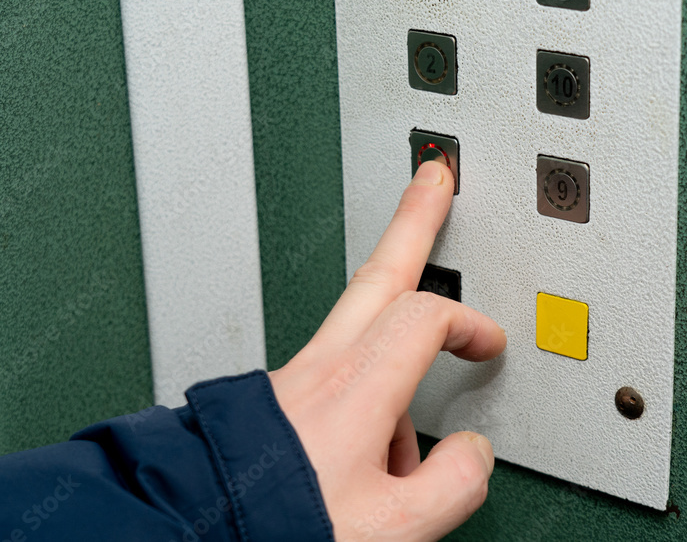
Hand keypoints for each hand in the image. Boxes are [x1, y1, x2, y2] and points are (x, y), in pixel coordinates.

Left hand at [268, 159, 506, 540]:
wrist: (198, 538)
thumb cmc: (284, 528)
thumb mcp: (396, 528)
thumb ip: (453, 485)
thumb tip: (471, 455)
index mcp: (357, 388)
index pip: (426, 318)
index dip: (468, 321)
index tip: (488, 340)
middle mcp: (320, 371)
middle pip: (378, 273)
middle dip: (411, 222)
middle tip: (431, 180)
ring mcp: (292, 380)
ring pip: (355, 329)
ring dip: (391, 348)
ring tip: (404, 430)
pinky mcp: (274, 400)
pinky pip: (334, 376)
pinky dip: (363, 396)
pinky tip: (367, 462)